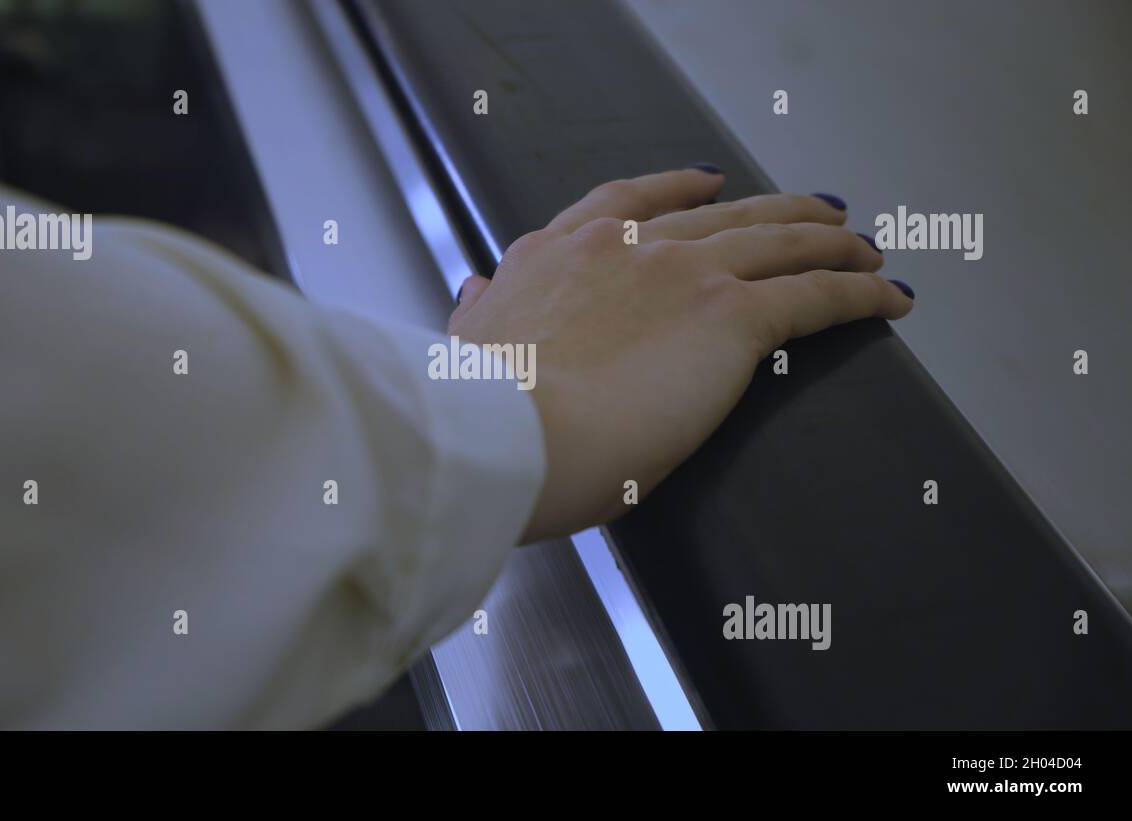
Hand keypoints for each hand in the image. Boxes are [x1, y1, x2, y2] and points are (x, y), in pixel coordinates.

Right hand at [447, 167, 913, 542]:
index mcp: (562, 253)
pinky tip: (888, 296)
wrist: (505, 431)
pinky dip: (859, 291)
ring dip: (830, 240)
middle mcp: (628, 248)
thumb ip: (482, 311)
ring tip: (864, 248)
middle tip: (816, 211)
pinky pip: (815, 294)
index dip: (677, 188)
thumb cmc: (483, 408)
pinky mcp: (732, 317)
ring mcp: (684, 275)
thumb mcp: (469, 344)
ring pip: (779, 240)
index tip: (705, 182)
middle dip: (777, 210)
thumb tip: (476, 291)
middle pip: (725, 213)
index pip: (631, 202)